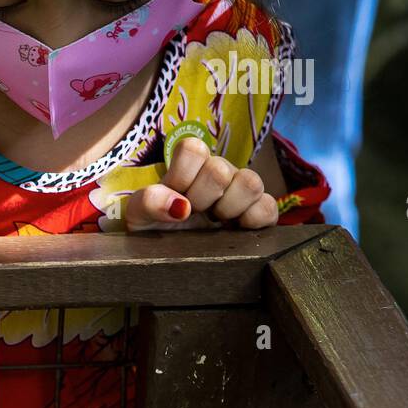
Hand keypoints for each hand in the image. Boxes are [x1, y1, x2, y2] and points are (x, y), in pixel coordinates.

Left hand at [125, 137, 278, 232]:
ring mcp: (239, 192)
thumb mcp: (139, 218)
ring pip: (251, 182)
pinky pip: (269, 207)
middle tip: (194, 216)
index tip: (176, 199)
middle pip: (220, 170)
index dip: (183, 176)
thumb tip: (180, 206)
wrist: (166, 258)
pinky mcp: (257, 214)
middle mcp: (217, 174)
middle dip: (202, 199)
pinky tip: (236, 231)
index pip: (193, 149)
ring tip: (216, 224)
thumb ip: (148, 202)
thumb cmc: (153, 232)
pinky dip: (255, 219)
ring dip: (229, 207)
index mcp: (189, 167)